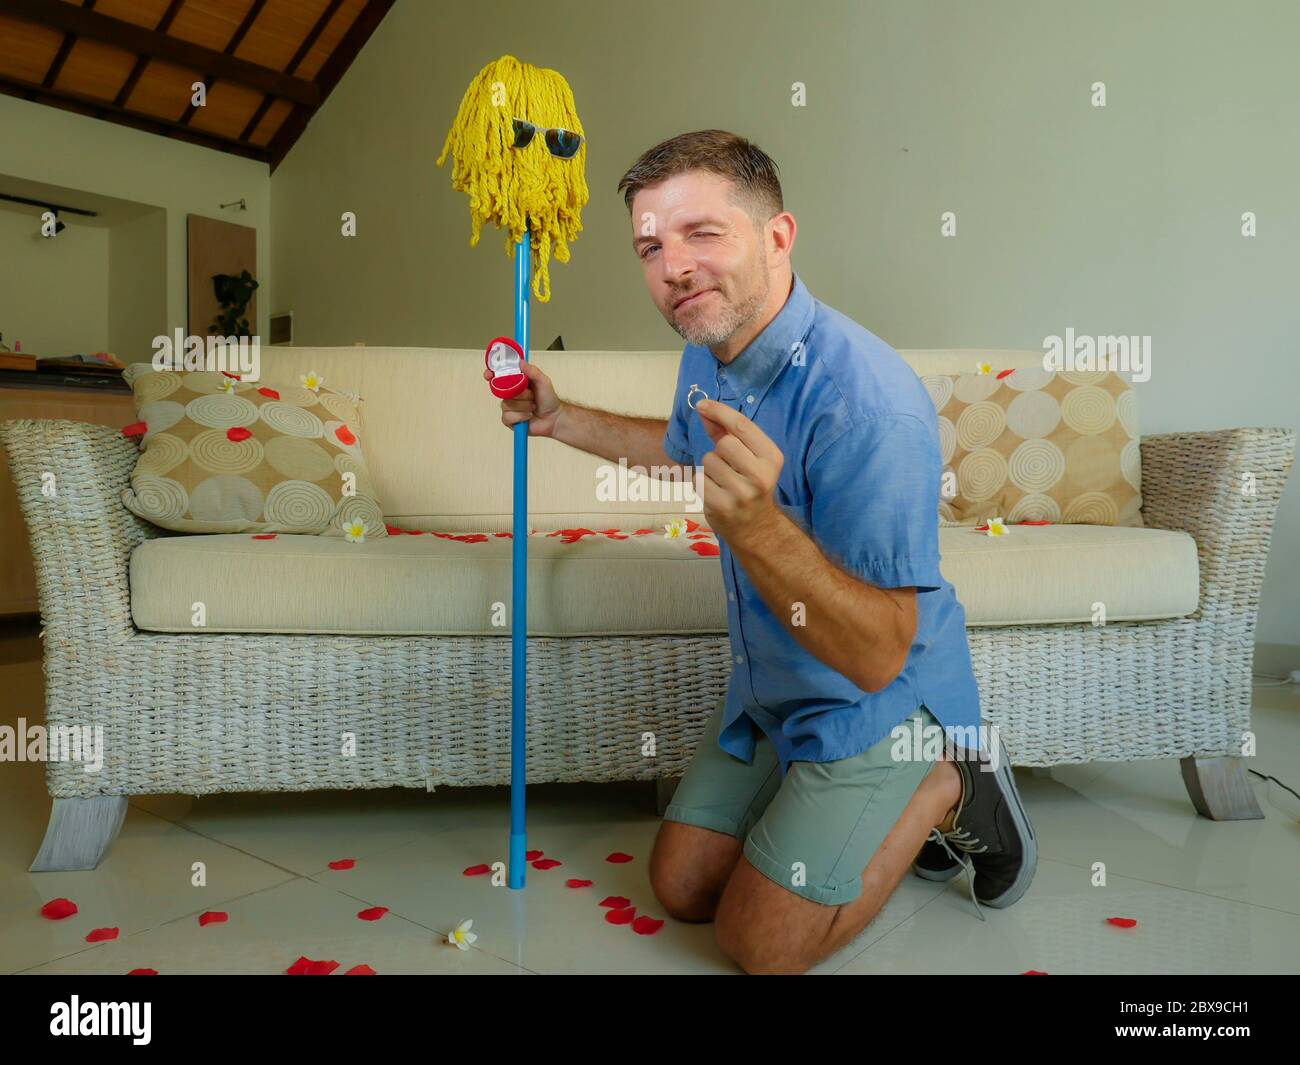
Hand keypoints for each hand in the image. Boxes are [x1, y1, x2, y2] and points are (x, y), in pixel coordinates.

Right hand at [486, 360, 563, 437]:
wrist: (554, 418)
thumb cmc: (548, 399)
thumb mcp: (543, 381)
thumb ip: (533, 371)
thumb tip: (521, 362)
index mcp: (515, 382)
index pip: (498, 376)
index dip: (491, 374)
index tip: (490, 374)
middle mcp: (510, 394)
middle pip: (501, 391)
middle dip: (518, 394)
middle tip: (531, 395)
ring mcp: (509, 407)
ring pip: (506, 404)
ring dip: (523, 405)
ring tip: (533, 406)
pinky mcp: (509, 420)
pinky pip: (508, 417)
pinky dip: (521, 416)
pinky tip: (529, 415)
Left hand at [695, 399, 783, 539]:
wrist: (756, 526)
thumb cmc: (750, 483)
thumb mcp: (749, 456)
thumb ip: (726, 432)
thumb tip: (704, 410)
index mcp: (771, 458)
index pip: (741, 426)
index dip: (719, 411)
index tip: (702, 405)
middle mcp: (760, 475)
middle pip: (724, 443)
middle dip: (720, 450)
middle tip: (729, 466)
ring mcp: (741, 493)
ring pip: (708, 461)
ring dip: (709, 468)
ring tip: (723, 481)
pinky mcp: (721, 506)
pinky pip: (698, 479)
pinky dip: (702, 483)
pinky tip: (716, 492)